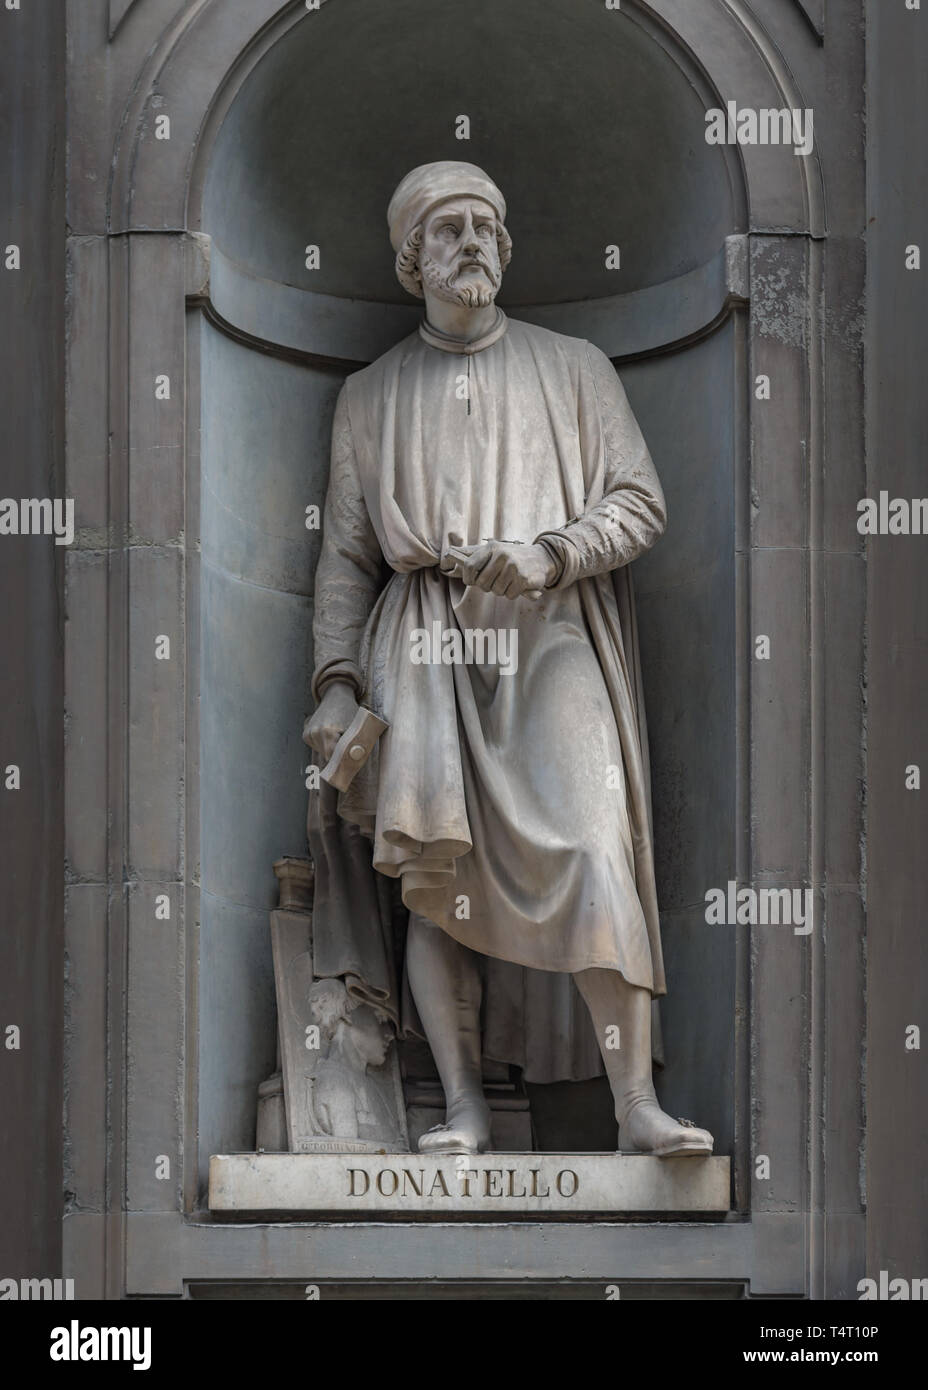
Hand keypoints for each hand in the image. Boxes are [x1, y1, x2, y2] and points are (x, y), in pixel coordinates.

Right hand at [303, 682, 359, 764]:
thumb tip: (354, 763)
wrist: (336, 696)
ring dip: (331, 750)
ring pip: (323, 753)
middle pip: (328, 757)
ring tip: (339, 738)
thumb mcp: (356, 727)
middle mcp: (314, 733)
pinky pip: (318, 747)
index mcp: (327, 732)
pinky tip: (331, 735)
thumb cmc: (349, 711)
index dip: (343, 763)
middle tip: (348, 751)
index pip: (334, 759)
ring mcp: (308, 734)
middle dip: (338, 757)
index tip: (350, 766)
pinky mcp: (305, 734)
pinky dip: (325, 745)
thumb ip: (355, 745)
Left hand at [440, 540, 555, 598]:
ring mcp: (513, 567)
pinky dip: (513, 594)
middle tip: (497, 582)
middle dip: (488, 586)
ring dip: (502, 590)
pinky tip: (519, 584)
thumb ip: (477, 556)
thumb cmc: (514, 557)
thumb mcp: (497, 551)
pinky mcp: (523, 578)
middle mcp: (502, 556)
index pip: (470, 566)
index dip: (468, 577)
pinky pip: (509, 595)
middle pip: (482, 583)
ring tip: (510, 581)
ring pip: (496, 591)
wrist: (542, 558)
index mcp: (492, 548)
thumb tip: (448, 556)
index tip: (471, 581)